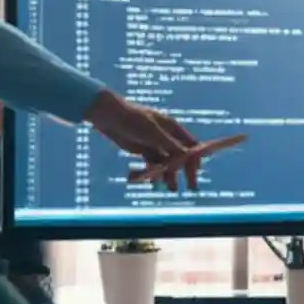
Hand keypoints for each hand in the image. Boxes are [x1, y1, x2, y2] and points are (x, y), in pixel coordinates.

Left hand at [86, 90, 222, 190]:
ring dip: (166, 176)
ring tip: (165, 187)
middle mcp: (166, 136)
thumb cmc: (132, 118)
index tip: (194, 173)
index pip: (190, 145)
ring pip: (165, 164)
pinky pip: (150, 165)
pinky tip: (142, 179)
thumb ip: (169, 143)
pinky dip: (149, 173)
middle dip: (182, 172)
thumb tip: (187, 154)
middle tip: (187, 188)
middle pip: (179, 157)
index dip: (194, 159)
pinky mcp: (143, 150)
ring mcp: (154, 144)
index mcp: (172, 128)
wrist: (108, 115)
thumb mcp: (152, 131)